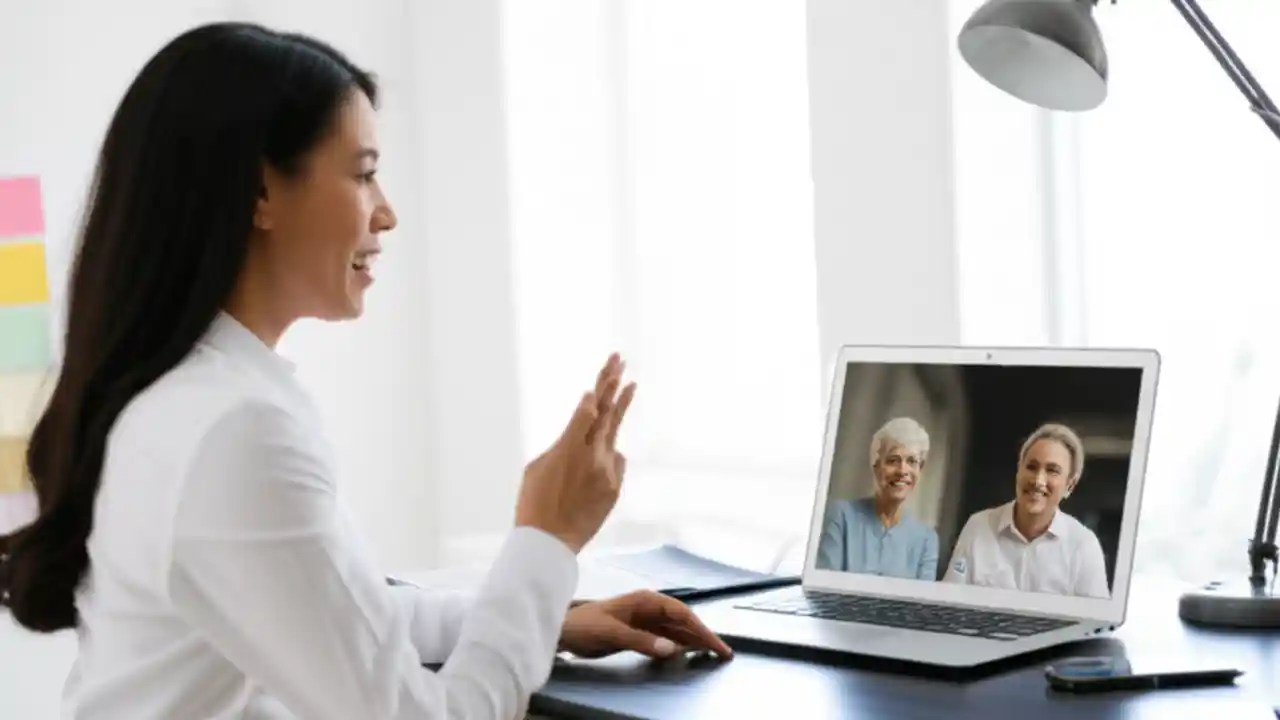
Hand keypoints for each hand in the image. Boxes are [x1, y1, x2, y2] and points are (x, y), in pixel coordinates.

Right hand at [515, 354, 635, 553]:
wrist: (549, 544)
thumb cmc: (534, 504)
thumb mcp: (537, 468)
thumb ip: (563, 446)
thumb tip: (584, 437)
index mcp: (569, 448)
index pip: (587, 411)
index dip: (596, 393)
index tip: (605, 377)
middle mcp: (593, 456)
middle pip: (606, 412)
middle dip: (612, 384)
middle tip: (619, 361)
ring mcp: (608, 473)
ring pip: (615, 434)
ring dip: (620, 408)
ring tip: (630, 384)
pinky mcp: (615, 488)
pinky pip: (614, 463)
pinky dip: (606, 457)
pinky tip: (595, 462)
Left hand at [559, 590, 733, 659]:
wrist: (561, 630)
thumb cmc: (584, 626)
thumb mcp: (610, 633)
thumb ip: (641, 641)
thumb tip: (672, 650)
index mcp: (645, 600)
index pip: (681, 613)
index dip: (701, 629)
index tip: (716, 645)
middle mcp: (649, 607)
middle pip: (683, 620)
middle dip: (703, 635)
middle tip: (723, 653)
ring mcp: (644, 619)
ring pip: (676, 630)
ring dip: (694, 641)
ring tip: (713, 654)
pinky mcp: (639, 631)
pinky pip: (665, 638)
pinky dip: (679, 645)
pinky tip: (688, 653)